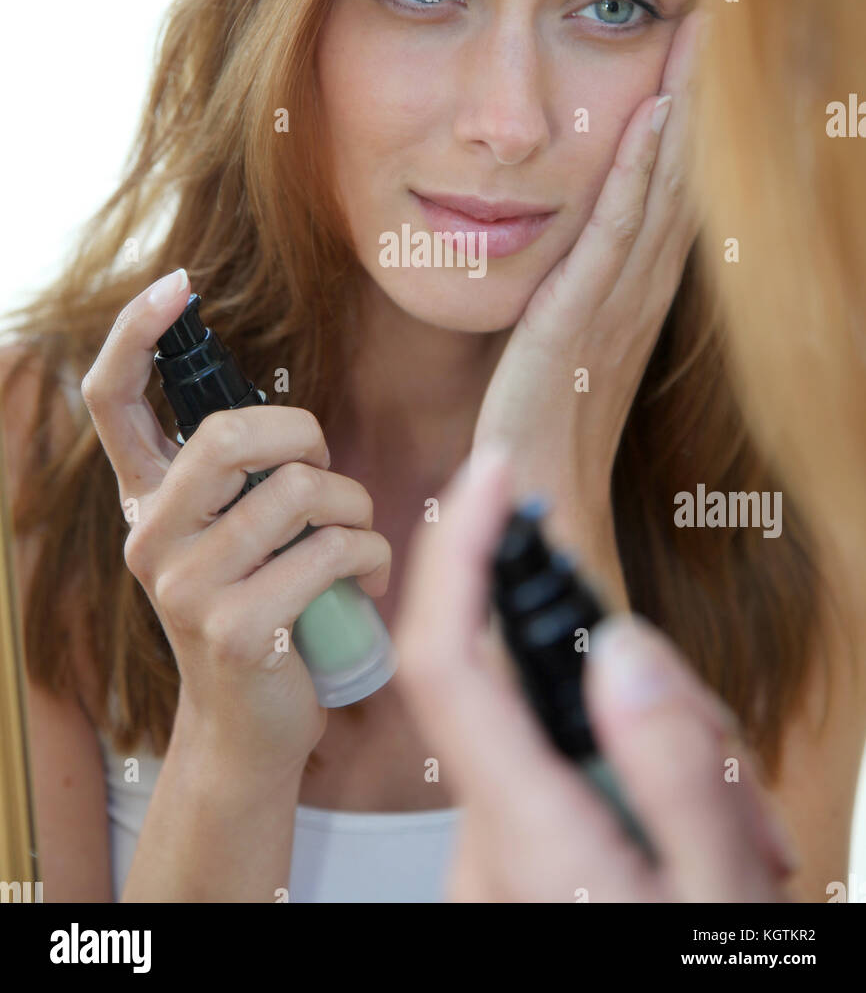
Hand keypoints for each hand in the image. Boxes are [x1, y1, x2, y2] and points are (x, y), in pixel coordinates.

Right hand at [81, 270, 390, 777]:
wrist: (249, 728)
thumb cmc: (259, 609)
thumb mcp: (232, 535)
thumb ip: (238, 477)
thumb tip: (280, 417)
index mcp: (147, 500)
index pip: (112, 400)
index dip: (136, 333)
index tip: (178, 284)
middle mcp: (148, 537)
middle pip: (227, 434)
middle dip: (304, 435)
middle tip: (325, 466)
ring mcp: (183, 587)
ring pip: (298, 493)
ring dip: (353, 507)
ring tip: (356, 537)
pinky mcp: (233, 630)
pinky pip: (331, 551)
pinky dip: (371, 555)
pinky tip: (366, 580)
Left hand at [393, 442, 799, 902]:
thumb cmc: (683, 977)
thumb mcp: (716, 891)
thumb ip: (672, 761)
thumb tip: (616, 642)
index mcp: (527, 828)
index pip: (446, 658)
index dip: (454, 552)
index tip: (489, 474)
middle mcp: (494, 836)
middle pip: (537, 697)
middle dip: (633, 695)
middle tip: (727, 768)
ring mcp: (508, 856)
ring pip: (570, 741)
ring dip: (662, 762)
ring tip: (739, 843)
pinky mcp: (530, 866)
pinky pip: (575, 787)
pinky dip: (646, 794)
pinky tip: (709, 846)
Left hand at [472, 11, 706, 584]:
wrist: (536, 498)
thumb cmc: (544, 424)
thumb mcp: (566, 342)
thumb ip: (576, 292)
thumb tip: (574, 245)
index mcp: (634, 296)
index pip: (674, 196)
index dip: (693, 126)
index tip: (701, 54)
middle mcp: (638, 292)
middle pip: (683, 179)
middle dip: (701, 99)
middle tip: (718, 16)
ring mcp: (613, 304)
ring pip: (662, 192)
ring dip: (683, 114)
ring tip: (698, 37)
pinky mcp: (574, 321)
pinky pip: (613, 234)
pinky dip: (639, 173)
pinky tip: (651, 116)